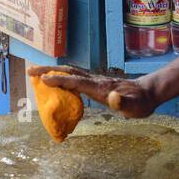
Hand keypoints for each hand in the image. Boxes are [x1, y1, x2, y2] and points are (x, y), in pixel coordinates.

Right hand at [27, 64, 156, 118]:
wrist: (149, 93)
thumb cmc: (140, 103)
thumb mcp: (134, 107)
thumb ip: (123, 103)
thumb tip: (113, 97)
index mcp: (100, 87)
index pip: (76, 81)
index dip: (60, 80)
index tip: (43, 79)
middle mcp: (95, 81)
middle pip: (69, 72)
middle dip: (49, 71)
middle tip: (30, 70)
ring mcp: (95, 80)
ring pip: (71, 72)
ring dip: (53, 71)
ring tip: (36, 73)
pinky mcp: (96, 82)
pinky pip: (75, 77)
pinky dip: (62, 75)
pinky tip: (55, 78)